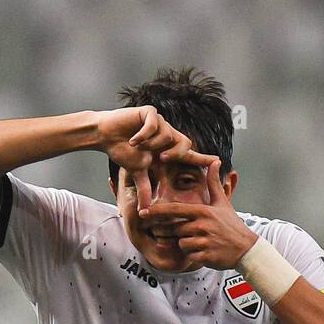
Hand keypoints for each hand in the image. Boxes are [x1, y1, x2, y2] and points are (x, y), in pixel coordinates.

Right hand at [95, 106, 214, 209]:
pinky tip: (133, 141)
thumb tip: (145, 211)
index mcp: (166, 147)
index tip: (217, 162)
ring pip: (168, 134)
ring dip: (152, 144)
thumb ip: (145, 189)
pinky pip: (153, 124)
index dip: (202, 158)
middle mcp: (167, 134)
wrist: (106, 136)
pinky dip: (143, 135)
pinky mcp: (149, 112)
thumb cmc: (122, 151)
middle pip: (184, 143)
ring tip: (137, 147)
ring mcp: (160, 122)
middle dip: (175, 153)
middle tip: (162, 159)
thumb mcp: (137, 172)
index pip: (188, 154)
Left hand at [141, 159, 257, 269]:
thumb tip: (215, 162)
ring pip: (181, 243)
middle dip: (182, 233)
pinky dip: (194, 255)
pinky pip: (189, 256)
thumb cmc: (232, 225)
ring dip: (188, 245)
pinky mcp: (205, 256)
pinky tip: (206, 252)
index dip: (158, 211)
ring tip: (204, 242)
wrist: (247, 249)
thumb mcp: (223, 203)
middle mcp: (202, 225)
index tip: (143, 212)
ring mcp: (204, 241)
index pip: (175, 210)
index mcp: (203, 211)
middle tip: (198, 234)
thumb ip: (214, 183)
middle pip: (176, 229)